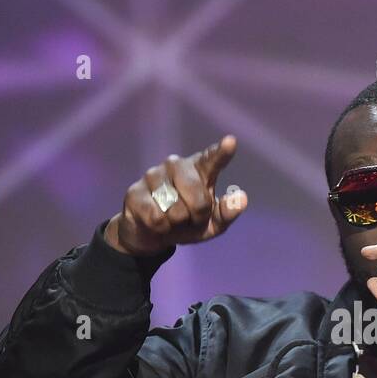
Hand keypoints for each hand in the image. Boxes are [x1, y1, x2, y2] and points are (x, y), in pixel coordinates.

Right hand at [106, 134, 246, 256]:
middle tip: (191, 217)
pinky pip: (157, 218)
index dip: (221, 152)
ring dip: (177, 223)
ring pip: (176, 210)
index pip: (212, 160)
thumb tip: (241, 198)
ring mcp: (153, 175)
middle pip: (197, 197)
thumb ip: (227, 212)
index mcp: (200, 169)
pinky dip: (161, 228)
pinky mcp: (135, 192)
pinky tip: (155, 221)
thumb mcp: (212, 224)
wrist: (151, 235)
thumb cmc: (188, 224)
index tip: (231, 142)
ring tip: (171, 218)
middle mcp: (177, 165)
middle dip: (198, 215)